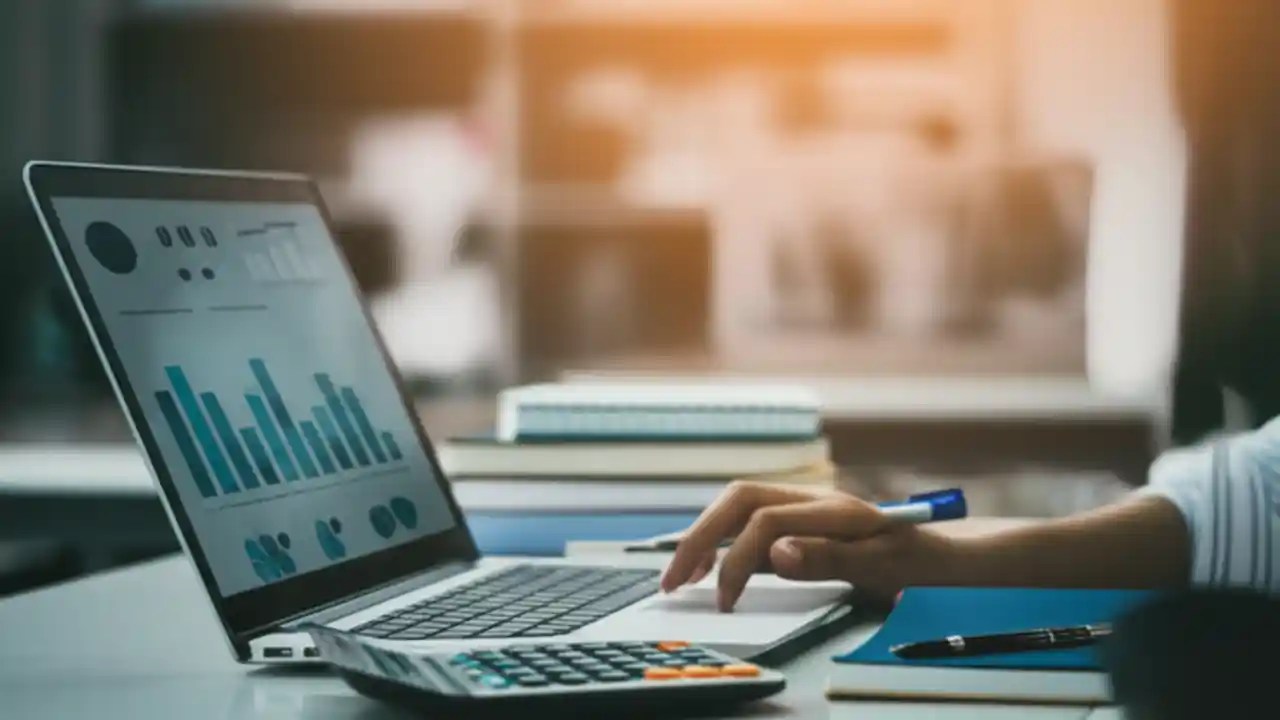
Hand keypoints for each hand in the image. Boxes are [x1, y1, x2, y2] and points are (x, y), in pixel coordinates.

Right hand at [659, 481, 957, 610]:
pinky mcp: (799, 519)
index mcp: (834, 508)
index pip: (766, 520)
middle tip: (674, 579)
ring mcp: (805, 505)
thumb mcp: (885, 567)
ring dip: (704, 534)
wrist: (946, 557)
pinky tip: (706, 564)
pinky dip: (720, 538)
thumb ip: (831, 558)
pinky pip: (748, 518)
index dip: (738, 558)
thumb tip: (776, 551)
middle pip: (739, 498)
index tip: (725, 599)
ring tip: (680, 574)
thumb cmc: (921, 564)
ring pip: (738, 504)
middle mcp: (814, 498)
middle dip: (701, 535)